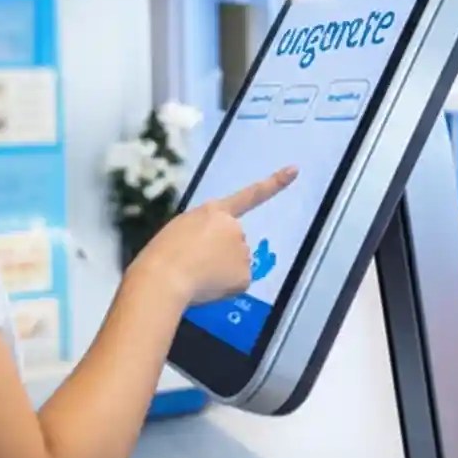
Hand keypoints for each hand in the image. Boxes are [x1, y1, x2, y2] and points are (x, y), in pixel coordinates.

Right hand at [132, 166, 298, 305]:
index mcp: (214, 211)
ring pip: (235, 264)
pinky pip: (237, 282)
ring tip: (195, 274)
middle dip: (219, 253)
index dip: (275, 183)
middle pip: (233, 242)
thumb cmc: (162, 254)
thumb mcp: (181, 229)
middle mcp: (234, 228)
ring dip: (220, 270)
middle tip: (193, 262)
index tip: (295, 170)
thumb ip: (203, 232)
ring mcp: (242, 251)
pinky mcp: (245, 275)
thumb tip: (214, 253)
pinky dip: (224, 287)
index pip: (250, 196)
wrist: (163, 279)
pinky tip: (206, 287)